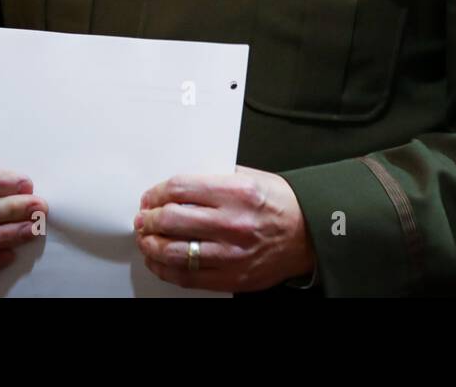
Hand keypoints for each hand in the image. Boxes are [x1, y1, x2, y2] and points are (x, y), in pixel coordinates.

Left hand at [135, 165, 314, 292]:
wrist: (310, 235)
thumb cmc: (282, 205)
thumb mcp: (254, 178)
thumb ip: (218, 178)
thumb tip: (181, 185)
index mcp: (238, 192)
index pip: (181, 188)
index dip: (158, 192)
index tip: (151, 196)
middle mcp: (234, 223)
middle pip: (172, 219)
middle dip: (150, 218)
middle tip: (144, 217)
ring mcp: (232, 254)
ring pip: (173, 251)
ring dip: (151, 244)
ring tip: (147, 238)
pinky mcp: (231, 278)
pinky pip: (186, 276)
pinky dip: (165, 269)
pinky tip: (159, 261)